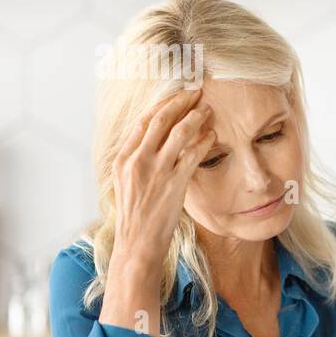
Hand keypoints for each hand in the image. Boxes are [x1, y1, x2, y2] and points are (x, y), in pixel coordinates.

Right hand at [110, 86, 216, 273]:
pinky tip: (213, 135)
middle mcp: (136, 160)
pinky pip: (192, 155)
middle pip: (160, 119)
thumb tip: (150, 142)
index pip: (144, 121)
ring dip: (196, 117)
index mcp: (122, 158)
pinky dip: (204, 141)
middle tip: (197, 92)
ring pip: (178, 132)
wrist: (136, 244)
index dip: (163, 104)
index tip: (177, 95)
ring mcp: (155, 171)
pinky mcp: (173, 184)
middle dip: (181, 102)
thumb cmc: (135, 216)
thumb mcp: (126, 183)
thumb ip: (136, 161)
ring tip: (208, 109)